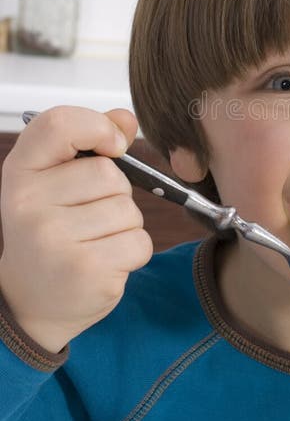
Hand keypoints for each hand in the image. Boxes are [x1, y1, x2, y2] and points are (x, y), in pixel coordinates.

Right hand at [0, 106, 152, 352]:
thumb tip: (126, 119)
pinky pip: (139, 242)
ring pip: (129, 210)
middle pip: (109, 174)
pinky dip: (132, 252)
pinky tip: (103, 262)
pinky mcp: (87, 271)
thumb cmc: (50, 231)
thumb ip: (90, 143)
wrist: (31, 301)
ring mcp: (55, 240)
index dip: (97, 127)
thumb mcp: (55, 182)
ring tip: (92, 241)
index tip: (112, 145)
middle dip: (114, 194)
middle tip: (86, 217)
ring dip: (124, 226)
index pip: (60, 124)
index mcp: (19, 173)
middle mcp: (29, 205)